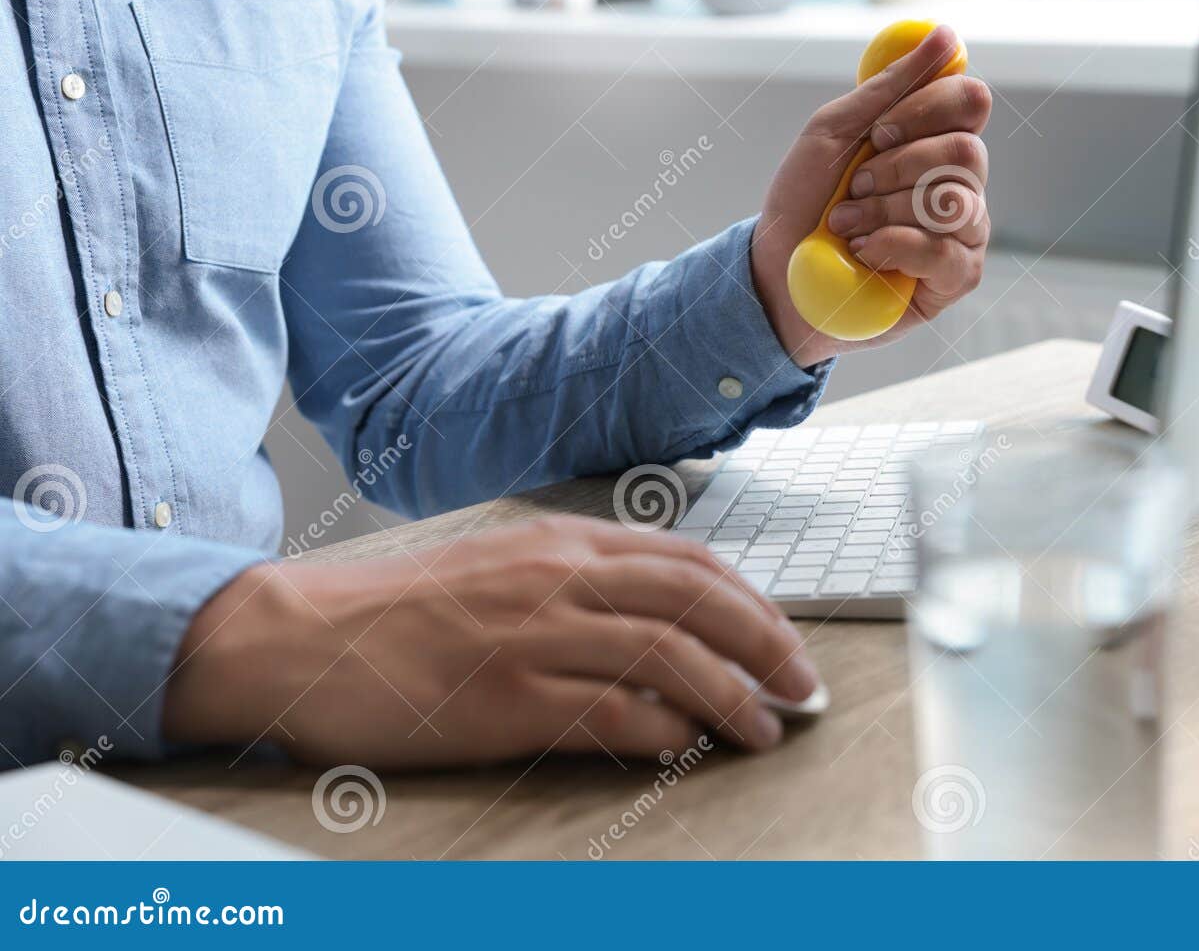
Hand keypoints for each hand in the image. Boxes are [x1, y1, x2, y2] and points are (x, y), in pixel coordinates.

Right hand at [162, 516, 818, 766]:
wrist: (304, 636)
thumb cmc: (403, 608)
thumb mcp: (503, 565)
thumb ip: (580, 578)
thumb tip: (662, 616)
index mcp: (563, 541)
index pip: (688, 562)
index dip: (752, 604)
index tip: (786, 640)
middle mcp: (559, 578)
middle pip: (696, 603)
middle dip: (766, 645)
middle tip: (803, 685)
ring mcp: (535, 636)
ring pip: (668, 657)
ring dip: (732, 696)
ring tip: (765, 728)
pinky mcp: (508, 699)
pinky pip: (612, 714)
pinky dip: (664, 731)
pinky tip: (689, 747)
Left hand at [752, 25, 991, 366]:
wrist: (779, 273)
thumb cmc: (805, 201)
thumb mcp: (833, 132)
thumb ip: (888, 86)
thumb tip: (944, 33)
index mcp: (934, 139)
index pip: (970, 101)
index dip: (926, 110)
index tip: (879, 132)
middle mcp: (959, 180)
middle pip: (967, 152)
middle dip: (898, 168)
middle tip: (856, 186)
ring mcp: (964, 231)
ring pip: (955, 201)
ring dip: (885, 210)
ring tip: (847, 227)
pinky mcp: (957, 277)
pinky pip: (945, 251)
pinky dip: (894, 246)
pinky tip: (866, 254)